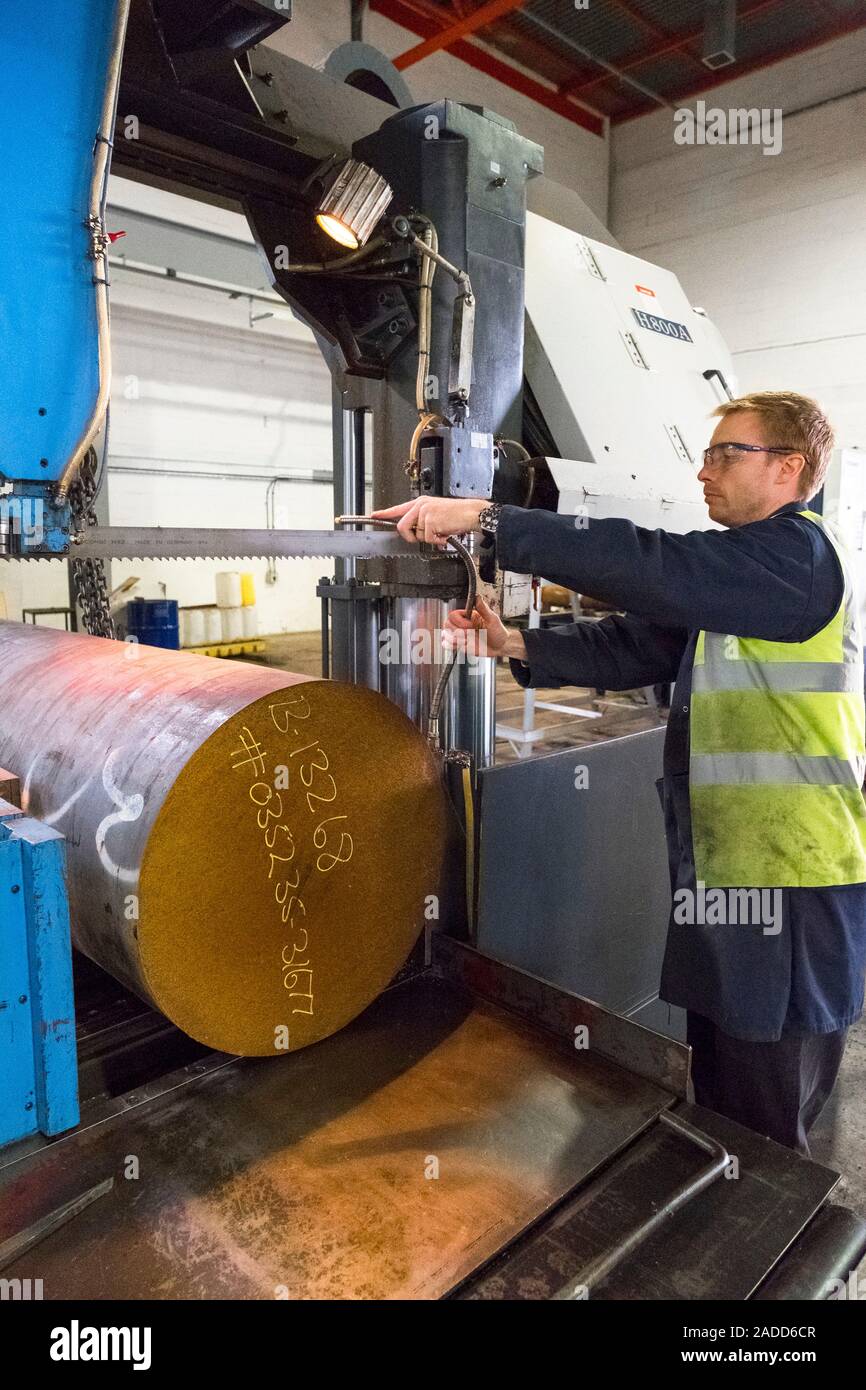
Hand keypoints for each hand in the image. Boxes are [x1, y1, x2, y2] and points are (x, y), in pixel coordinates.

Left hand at [371, 497, 485, 544]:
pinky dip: (437, 540)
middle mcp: (420, 505)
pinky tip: (445, 533)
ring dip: (429, 538)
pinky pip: (427, 538)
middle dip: (410, 537)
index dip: (384, 513)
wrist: (471, 513)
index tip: (373, 515)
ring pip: (417, 535)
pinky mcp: (430, 520)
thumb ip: (421, 519)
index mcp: (420, 502)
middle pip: (402, 526)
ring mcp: (425, 512)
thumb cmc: (457, 514)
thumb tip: (413, 531)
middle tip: (422, 537)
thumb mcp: (436, 512)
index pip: (398, 508)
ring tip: (441, 531)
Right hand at [442, 595, 524, 659]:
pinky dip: (452, 646)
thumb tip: (477, 596)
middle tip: (470, 635)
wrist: (499, 646)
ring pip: (445, 635)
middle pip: (447, 624)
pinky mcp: (459, 645)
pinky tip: (463, 645)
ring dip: (455, 640)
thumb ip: (483, 608)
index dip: (460, 622)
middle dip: (458, 632)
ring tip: (467, 641)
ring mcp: (459, 635)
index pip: (453, 615)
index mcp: (467, 616)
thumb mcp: (492, 618)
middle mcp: (461, 625)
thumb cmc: (497, 631)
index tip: (471, 626)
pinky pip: (447, 645)